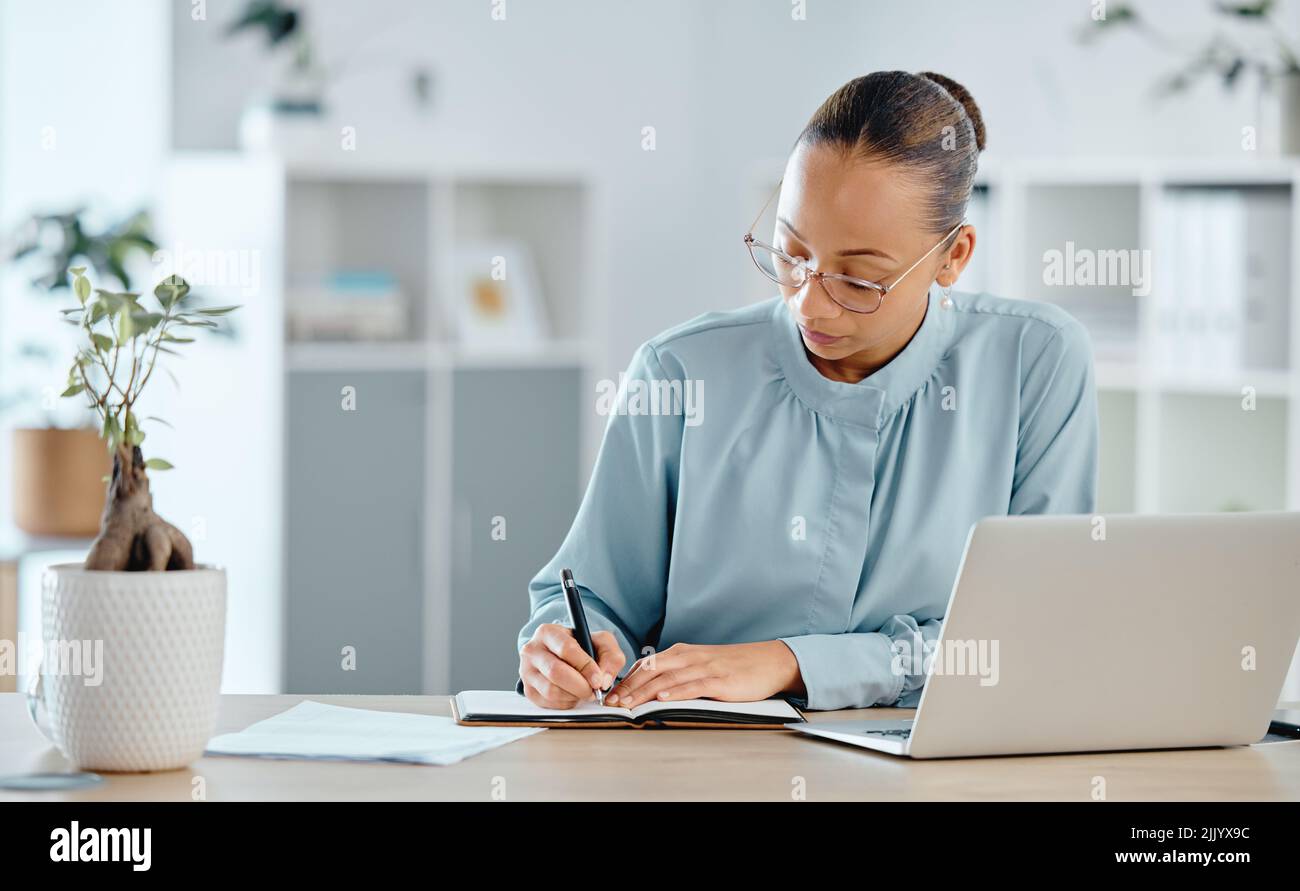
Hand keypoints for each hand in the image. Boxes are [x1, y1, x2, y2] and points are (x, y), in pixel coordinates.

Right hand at [519, 623, 625, 708]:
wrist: (563, 655)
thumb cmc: (582, 647)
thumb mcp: (601, 642)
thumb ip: (610, 656)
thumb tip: (604, 681)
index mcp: (548, 632)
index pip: (566, 649)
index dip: (585, 667)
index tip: (598, 680)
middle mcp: (532, 650)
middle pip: (556, 673)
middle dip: (580, 686)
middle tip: (593, 691)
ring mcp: (527, 672)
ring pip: (551, 691)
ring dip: (573, 696)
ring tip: (583, 690)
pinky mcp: (528, 690)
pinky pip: (548, 703)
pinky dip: (565, 703)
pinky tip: (572, 694)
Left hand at [605, 640, 803, 707]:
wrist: (768, 661)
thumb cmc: (734, 666)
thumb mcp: (701, 665)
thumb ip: (678, 673)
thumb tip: (652, 689)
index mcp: (683, 652)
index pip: (647, 665)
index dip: (627, 680)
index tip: (611, 695)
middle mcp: (690, 657)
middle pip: (652, 670)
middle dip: (629, 687)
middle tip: (612, 703)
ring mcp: (704, 667)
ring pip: (668, 678)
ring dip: (645, 692)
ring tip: (628, 704)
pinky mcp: (719, 680)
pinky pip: (694, 685)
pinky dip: (677, 692)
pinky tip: (663, 698)